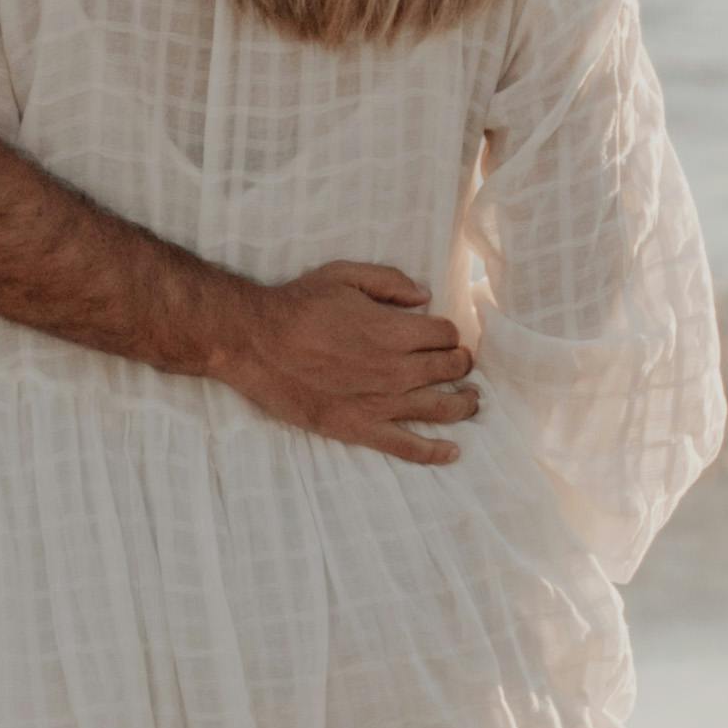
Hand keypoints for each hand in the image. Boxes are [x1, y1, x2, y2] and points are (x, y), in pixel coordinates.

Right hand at [220, 259, 482, 465]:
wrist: (256, 343)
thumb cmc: (298, 305)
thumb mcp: (345, 275)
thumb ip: (390, 282)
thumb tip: (425, 296)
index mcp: (395, 331)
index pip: (446, 334)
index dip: (448, 333)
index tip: (442, 335)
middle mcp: (397, 369)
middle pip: (450, 369)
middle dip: (461, 364)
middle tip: (461, 365)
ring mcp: (381, 403)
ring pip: (441, 408)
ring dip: (463, 403)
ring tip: (471, 401)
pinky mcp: (360, 428)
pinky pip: (408, 447)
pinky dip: (435, 452)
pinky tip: (452, 452)